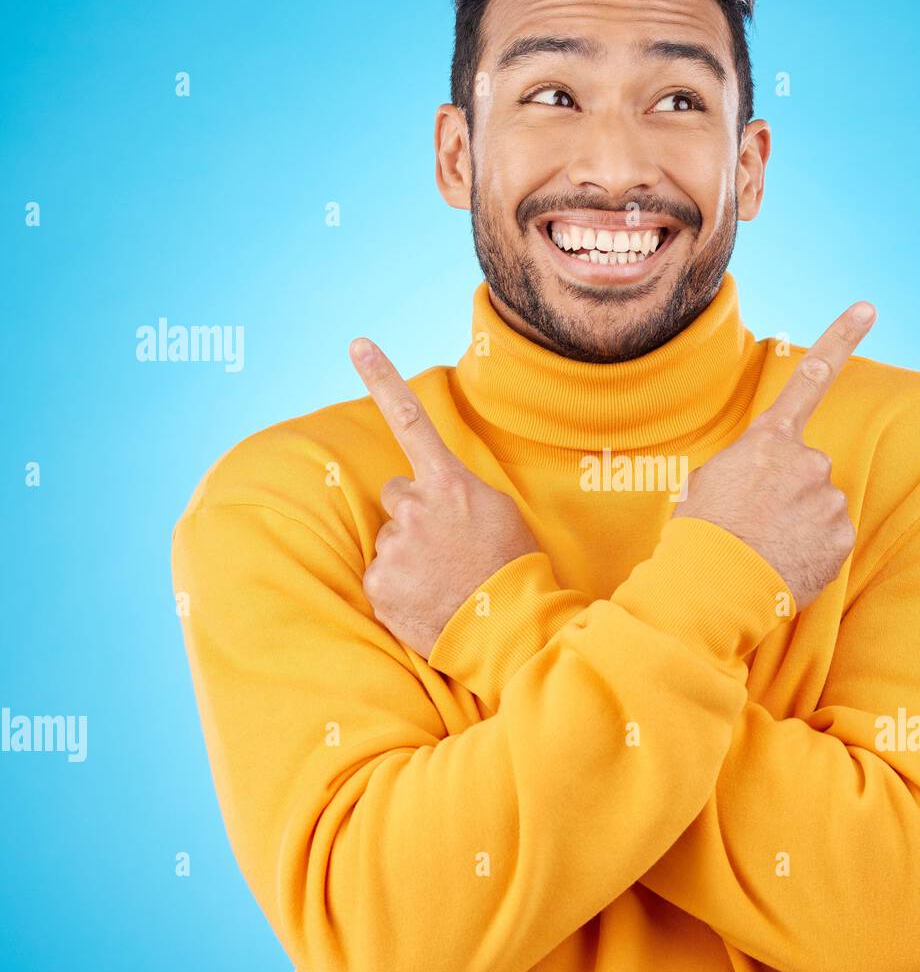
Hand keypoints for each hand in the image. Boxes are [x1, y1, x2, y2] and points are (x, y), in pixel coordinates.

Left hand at [349, 337, 537, 658]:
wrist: (506, 628)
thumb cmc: (511, 567)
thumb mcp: (498, 512)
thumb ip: (457, 492)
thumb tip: (425, 493)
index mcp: (449, 484)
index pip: (410, 421)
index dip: (382, 378)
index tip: (357, 344)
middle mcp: (415, 508)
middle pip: (397, 496)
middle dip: (414, 515)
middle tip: (448, 546)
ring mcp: (394, 547)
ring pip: (390, 538)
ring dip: (409, 553)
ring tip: (444, 578)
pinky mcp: (378, 585)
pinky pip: (379, 575)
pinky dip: (398, 586)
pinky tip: (426, 598)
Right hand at [674, 302, 875, 610]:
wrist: (715, 583)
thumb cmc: (700, 533)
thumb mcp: (705, 483)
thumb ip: (742, 468)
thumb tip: (757, 483)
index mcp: (768, 440)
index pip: (811, 379)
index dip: (841, 339)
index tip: (868, 308)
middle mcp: (807, 461)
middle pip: (809, 469)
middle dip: (790, 492)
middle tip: (756, 521)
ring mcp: (828, 498)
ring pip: (821, 505)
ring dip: (800, 524)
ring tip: (766, 546)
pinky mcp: (841, 536)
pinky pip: (832, 538)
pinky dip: (813, 551)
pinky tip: (786, 563)